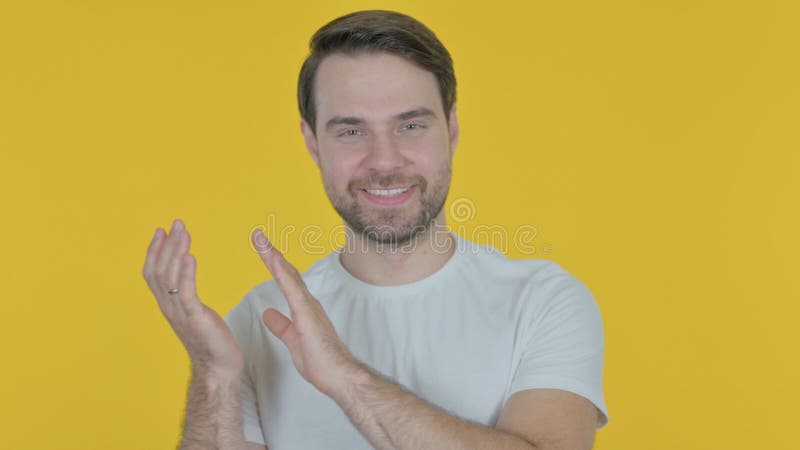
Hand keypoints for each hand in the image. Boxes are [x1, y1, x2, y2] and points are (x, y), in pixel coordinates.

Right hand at [142, 219, 243, 377]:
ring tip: (183, 232)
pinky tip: (190, 256)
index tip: (161, 230)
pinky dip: (186, 273)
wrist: (219, 367)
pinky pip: (186, 293)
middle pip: (158, 271)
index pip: (152, 273)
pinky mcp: (195, 319)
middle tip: (176, 223)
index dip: (154, 251)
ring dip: (176, 252)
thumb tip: (186, 273)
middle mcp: (169, 308)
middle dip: (166, 244)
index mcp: (167, 305)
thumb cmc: (211, 339)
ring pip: (170, 278)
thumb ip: (186, 295)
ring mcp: (180, 314)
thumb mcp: (195, 312)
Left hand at [252, 229, 360, 395]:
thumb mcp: (293, 340)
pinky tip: (275, 261)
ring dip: (274, 256)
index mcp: (303, 308)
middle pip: (286, 271)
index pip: (286, 280)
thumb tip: (268, 313)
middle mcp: (307, 302)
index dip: (274, 263)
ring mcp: (308, 307)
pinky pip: (293, 291)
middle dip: (271, 252)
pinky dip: (283, 274)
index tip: (262, 248)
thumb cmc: (321, 361)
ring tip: (260, 239)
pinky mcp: (307, 316)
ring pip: (288, 275)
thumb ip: (281, 325)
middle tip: (257, 234)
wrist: (340, 375)